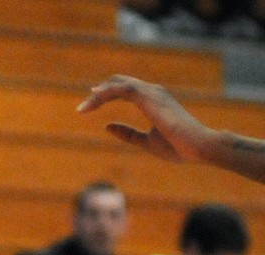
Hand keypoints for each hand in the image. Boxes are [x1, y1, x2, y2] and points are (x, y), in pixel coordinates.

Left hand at [78, 75, 213, 164]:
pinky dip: (106, 92)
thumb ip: (127, 133)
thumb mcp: (145, 141)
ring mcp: (152, 93)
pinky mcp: (151, 97)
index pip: (126, 90)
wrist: (198, 146)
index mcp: (154, 100)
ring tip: (82, 109)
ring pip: (118, 84)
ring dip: (98, 95)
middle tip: (82, 108)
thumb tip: (107, 127)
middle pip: (120, 83)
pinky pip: (123, 88)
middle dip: (99, 93)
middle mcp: (153, 92)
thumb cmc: (177, 146)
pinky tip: (93, 100)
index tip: (90, 105)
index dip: (107, 94)